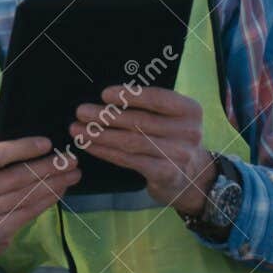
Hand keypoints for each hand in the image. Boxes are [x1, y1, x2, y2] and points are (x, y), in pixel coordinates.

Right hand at [0, 137, 81, 272]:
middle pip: (18, 176)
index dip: (24, 148)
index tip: (47, 144)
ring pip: (28, 195)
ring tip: (73, 174)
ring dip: (55, 183)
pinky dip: (48, 199)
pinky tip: (60, 190)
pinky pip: (29, 212)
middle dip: (49, 166)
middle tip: (71, 160)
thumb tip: (36, 150)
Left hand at [71, 86, 215, 215]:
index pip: (158, 98)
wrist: (194, 178)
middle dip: (106, 116)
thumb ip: (152, 108)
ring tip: (78, 129)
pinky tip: (89, 145)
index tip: (104, 94)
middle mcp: (189, 132)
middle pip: (140, 121)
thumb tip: (108, 97)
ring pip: (131, 142)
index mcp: (191, 110)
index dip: (130, 96)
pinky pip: (129, 160)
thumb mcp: (174, 119)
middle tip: (81, 112)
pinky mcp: (166, 173)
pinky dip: (105, 151)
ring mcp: (178, 155)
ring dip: (100, 135)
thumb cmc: (174, 140)